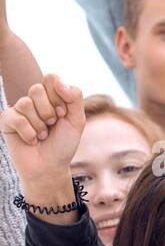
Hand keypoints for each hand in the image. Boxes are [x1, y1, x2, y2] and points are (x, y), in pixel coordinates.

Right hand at [1, 74, 84, 188]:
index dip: (59, 96)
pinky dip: (29, 133)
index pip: (50, 78)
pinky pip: (16, 118)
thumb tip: (59, 81)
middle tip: (52, 125)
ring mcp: (18, 110)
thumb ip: (74, 97)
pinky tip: (31, 140)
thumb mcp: (76, 121)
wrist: (50, 167)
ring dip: (39, 125)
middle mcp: (33, 100)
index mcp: (50, 96)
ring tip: (42, 135)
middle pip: (36, 89)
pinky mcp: (6, 121)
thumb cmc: (63, 144)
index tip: (63, 113)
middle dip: (49, 112)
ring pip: (25, 103)